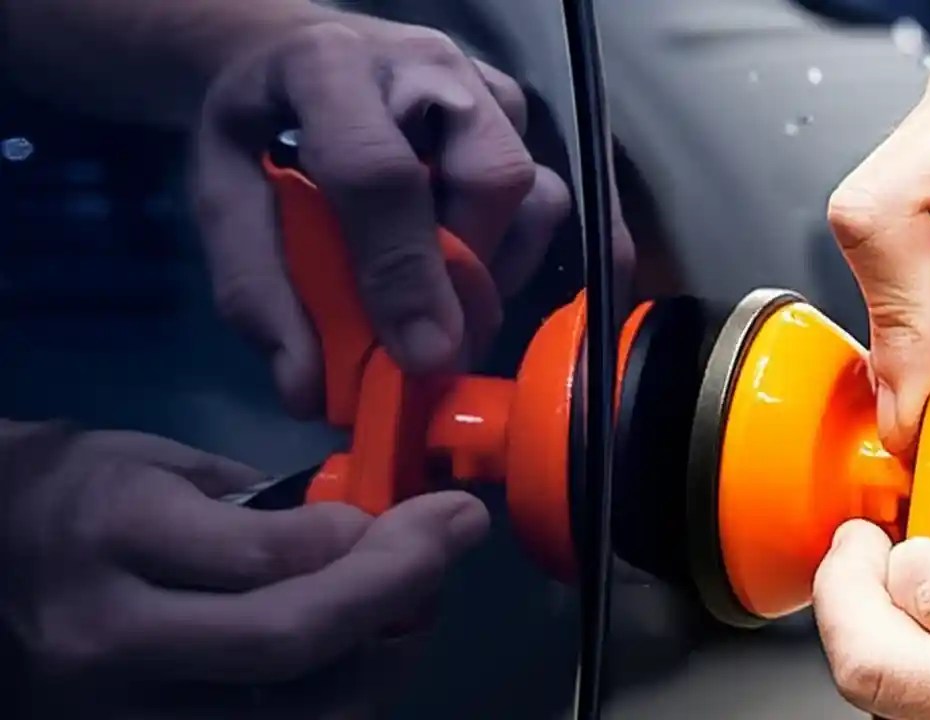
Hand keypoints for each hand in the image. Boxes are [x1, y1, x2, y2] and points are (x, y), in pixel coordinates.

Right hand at [0, 420, 487, 683]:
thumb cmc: (81, 497)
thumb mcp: (162, 466)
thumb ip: (263, 508)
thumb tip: (369, 534)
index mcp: (115, 534)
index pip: (267, 557)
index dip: (376, 542)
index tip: (442, 515)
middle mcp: (113, 636)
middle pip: (288, 645)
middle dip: (398, 595)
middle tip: (452, 548)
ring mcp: (118, 714)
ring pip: (294, 719)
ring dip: (381, 664)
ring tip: (413, 611)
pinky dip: (333, 704)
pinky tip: (360, 662)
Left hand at [193, 18, 571, 415]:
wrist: (295, 57)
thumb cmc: (258, 130)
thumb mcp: (223, 199)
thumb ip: (259, 289)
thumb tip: (313, 391)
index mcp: (330, 67)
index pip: (381, 173)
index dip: (406, 273)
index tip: (422, 357)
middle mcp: (426, 65)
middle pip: (491, 176)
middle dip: (467, 274)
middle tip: (431, 342)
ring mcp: (484, 86)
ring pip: (537, 193)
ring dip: (497, 273)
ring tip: (443, 307)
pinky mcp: (518, 116)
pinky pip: (549, 201)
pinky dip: (516, 258)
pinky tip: (467, 277)